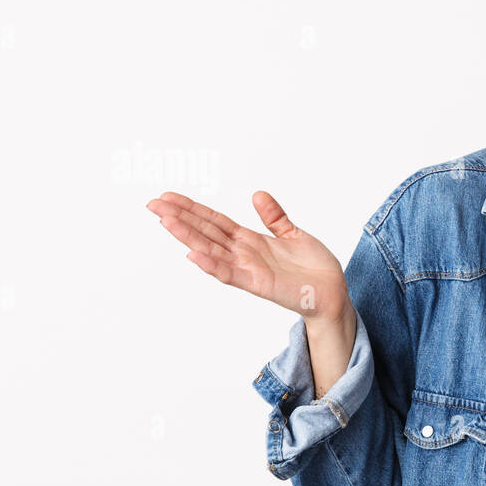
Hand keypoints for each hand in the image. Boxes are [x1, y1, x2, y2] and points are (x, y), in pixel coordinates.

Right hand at [145, 190, 351, 321]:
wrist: (332, 291)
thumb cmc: (314, 267)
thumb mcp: (293, 234)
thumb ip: (274, 216)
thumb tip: (257, 194)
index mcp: (250, 240)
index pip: (214, 221)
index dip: (192, 209)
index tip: (168, 197)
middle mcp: (244, 254)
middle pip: (205, 232)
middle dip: (179, 218)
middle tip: (152, 204)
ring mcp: (248, 269)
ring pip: (211, 250)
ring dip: (187, 236)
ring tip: (165, 221)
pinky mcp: (258, 284)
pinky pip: (230, 274)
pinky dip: (211, 265)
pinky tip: (192, 254)